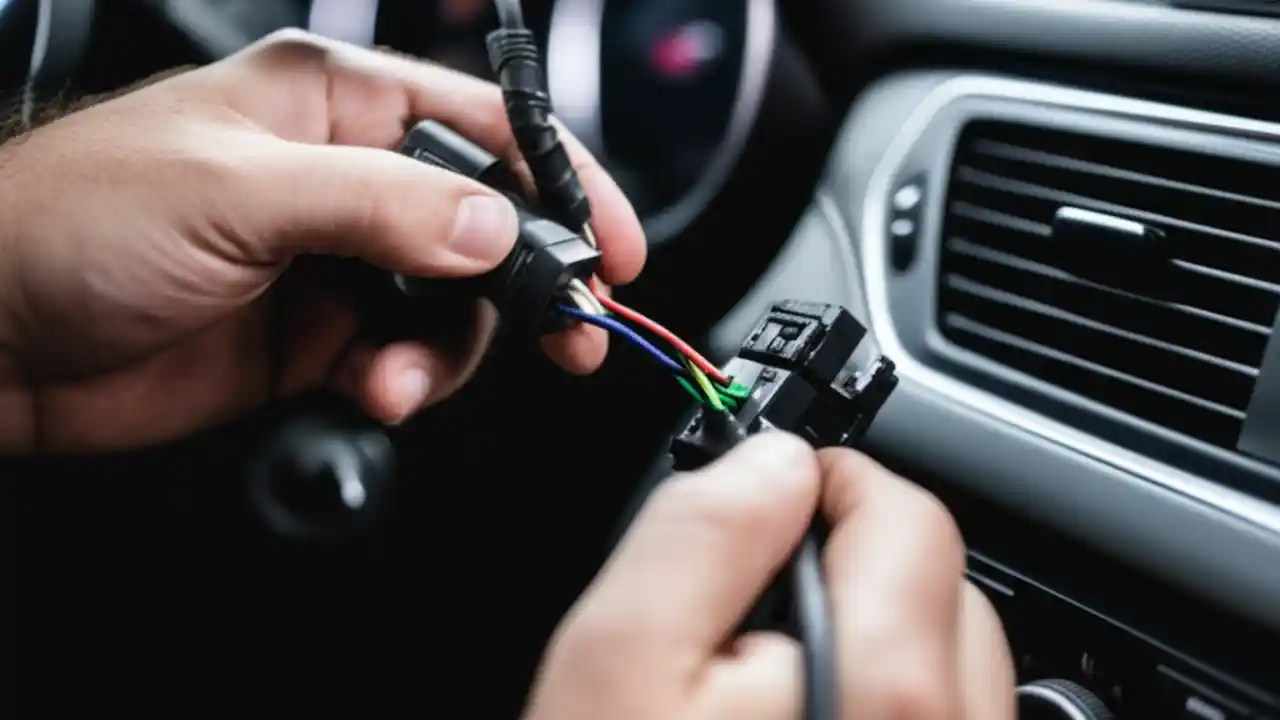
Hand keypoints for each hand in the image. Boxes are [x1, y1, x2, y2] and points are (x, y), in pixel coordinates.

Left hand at [0, 29, 644, 452]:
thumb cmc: (71, 219)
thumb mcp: (241, 192)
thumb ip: (383, 206)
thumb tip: (492, 227)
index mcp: (331, 104)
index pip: (485, 128)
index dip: (563, 183)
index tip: (611, 246)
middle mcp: (344, 177)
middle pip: (485, 223)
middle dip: (528, 280)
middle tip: (568, 332)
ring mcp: (334, 261)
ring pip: (452, 304)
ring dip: (448, 351)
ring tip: (399, 379)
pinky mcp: (316, 336)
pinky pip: (404, 357)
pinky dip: (406, 381)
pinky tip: (371, 391)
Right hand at [523, 433, 1015, 718]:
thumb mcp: (615, 663)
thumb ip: (700, 535)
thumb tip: (772, 460)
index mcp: (890, 689)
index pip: (906, 513)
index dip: (821, 484)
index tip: (763, 505)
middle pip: (943, 583)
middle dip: (851, 566)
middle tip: (751, 617)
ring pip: (954, 660)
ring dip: (874, 640)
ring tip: (769, 690)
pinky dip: (891, 702)